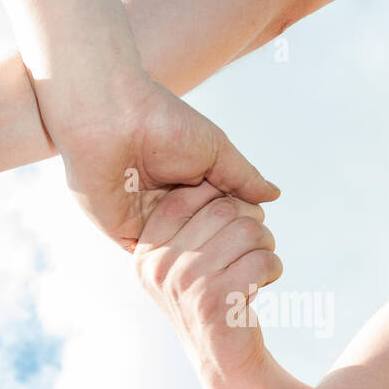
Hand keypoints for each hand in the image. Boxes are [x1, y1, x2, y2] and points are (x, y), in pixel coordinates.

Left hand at [50, 72, 279, 250]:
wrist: (115, 125)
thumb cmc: (164, 125)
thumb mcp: (214, 149)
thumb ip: (242, 177)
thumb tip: (273, 195)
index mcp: (192, 181)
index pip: (223, 213)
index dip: (242, 223)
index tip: (260, 231)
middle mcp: (171, 203)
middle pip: (205, 234)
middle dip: (223, 241)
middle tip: (244, 246)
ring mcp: (149, 220)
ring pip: (183, 250)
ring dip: (201, 253)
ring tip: (223, 254)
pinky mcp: (126, 234)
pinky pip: (155, 256)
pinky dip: (174, 261)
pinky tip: (197, 264)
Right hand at [134, 181, 282, 388]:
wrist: (223, 359)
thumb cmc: (211, 299)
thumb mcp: (184, 264)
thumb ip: (190, 224)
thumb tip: (217, 178)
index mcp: (146, 254)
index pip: (186, 197)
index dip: (220, 199)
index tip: (231, 223)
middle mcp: (160, 268)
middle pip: (223, 208)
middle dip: (251, 221)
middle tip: (254, 243)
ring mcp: (186, 284)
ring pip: (249, 230)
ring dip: (266, 244)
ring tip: (259, 263)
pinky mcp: (217, 300)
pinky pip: (264, 259)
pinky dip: (274, 268)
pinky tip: (263, 285)